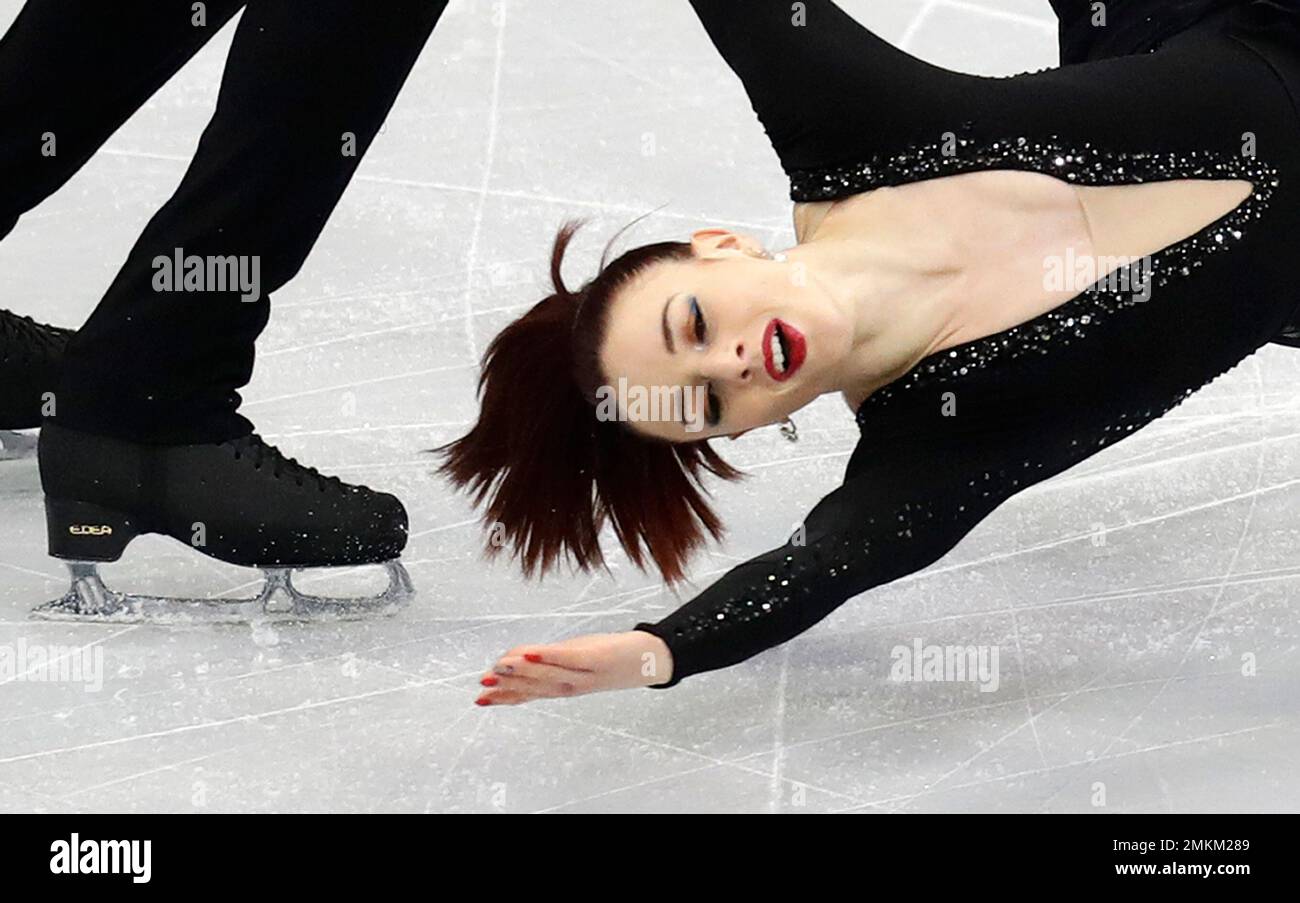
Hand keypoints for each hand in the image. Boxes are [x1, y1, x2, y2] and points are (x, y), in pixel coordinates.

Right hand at [474, 631, 672, 705]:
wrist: (648, 660)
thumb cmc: (607, 657)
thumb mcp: (573, 658)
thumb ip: (545, 660)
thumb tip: (512, 657)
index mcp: (564, 688)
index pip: (530, 694)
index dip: (505, 698)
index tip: (480, 700)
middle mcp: (572, 686)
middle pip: (536, 687)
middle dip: (508, 686)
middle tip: (484, 684)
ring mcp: (584, 673)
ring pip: (548, 675)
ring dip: (522, 672)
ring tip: (498, 668)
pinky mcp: (597, 657)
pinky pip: (569, 658)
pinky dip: (549, 655)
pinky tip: (531, 652)